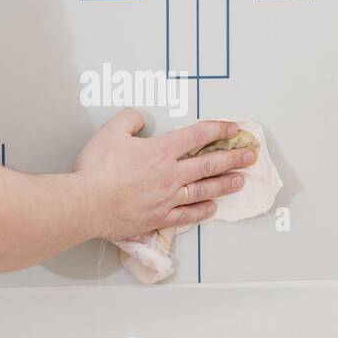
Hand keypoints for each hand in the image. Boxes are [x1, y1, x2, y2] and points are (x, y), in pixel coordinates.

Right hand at [74, 111, 255, 239]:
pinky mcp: (159, 218)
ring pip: (204, 189)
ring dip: (225, 184)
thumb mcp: (111, 131)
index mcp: (161, 151)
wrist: (87, 203)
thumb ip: (130, 120)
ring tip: (241, 180)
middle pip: (209, 163)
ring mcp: (168, 198)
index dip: (218, 129)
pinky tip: (212, 208)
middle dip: (233, 158)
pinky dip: (202, 211)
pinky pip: (188, 215)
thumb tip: (140, 120)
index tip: (233, 128)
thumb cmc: (96, 169)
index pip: (197, 135)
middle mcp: (171, 174)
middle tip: (250, 156)